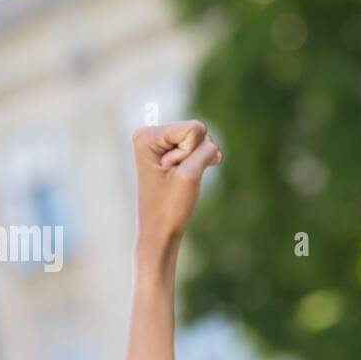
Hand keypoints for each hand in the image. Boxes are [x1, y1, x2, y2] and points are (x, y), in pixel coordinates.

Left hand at [131, 120, 222, 250]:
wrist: (160, 231)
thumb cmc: (170, 206)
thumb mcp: (191, 175)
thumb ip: (206, 150)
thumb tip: (213, 145)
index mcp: (147, 135)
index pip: (193, 129)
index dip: (191, 153)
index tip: (172, 172)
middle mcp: (150, 134)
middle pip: (196, 131)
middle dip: (194, 156)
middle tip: (176, 177)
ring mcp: (160, 143)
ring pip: (200, 141)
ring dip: (197, 162)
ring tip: (179, 179)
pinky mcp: (170, 152)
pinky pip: (197, 148)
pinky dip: (199, 162)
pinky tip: (190, 176)